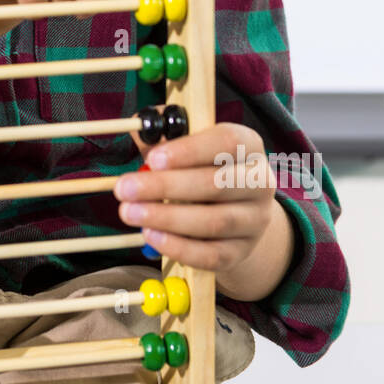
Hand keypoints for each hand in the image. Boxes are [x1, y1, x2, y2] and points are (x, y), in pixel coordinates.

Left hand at [114, 118, 295, 297]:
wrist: (235, 214)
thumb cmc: (202, 169)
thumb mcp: (186, 147)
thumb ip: (162, 137)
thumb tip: (139, 128)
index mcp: (249, 147)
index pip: (227, 142)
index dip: (189, 150)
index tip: (152, 159)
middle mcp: (260, 183)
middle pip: (217, 184)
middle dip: (165, 186)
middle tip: (123, 189)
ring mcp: (254, 221)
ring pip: (214, 222)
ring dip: (166, 218)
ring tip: (130, 213)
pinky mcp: (242, 252)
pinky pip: (212, 255)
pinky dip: (179, 247)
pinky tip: (151, 236)